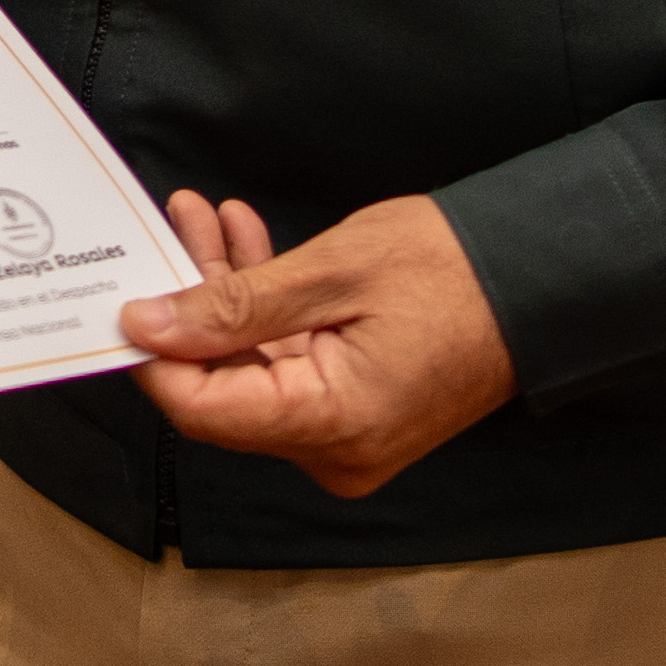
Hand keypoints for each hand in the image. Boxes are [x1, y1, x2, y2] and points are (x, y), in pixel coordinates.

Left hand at [115, 192, 518, 499]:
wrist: (541, 278)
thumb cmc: (451, 271)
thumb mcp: (331, 272)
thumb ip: (232, 306)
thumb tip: (145, 326)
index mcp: (332, 425)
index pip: (202, 410)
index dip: (151, 353)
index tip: (124, 290)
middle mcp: (335, 450)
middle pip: (222, 386)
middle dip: (189, 301)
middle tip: (171, 221)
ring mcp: (346, 436)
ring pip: (250, 367)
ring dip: (223, 293)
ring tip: (204, 214)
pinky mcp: (355, 411)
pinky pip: (286, 364)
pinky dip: (261, 309)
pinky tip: (244, 242)